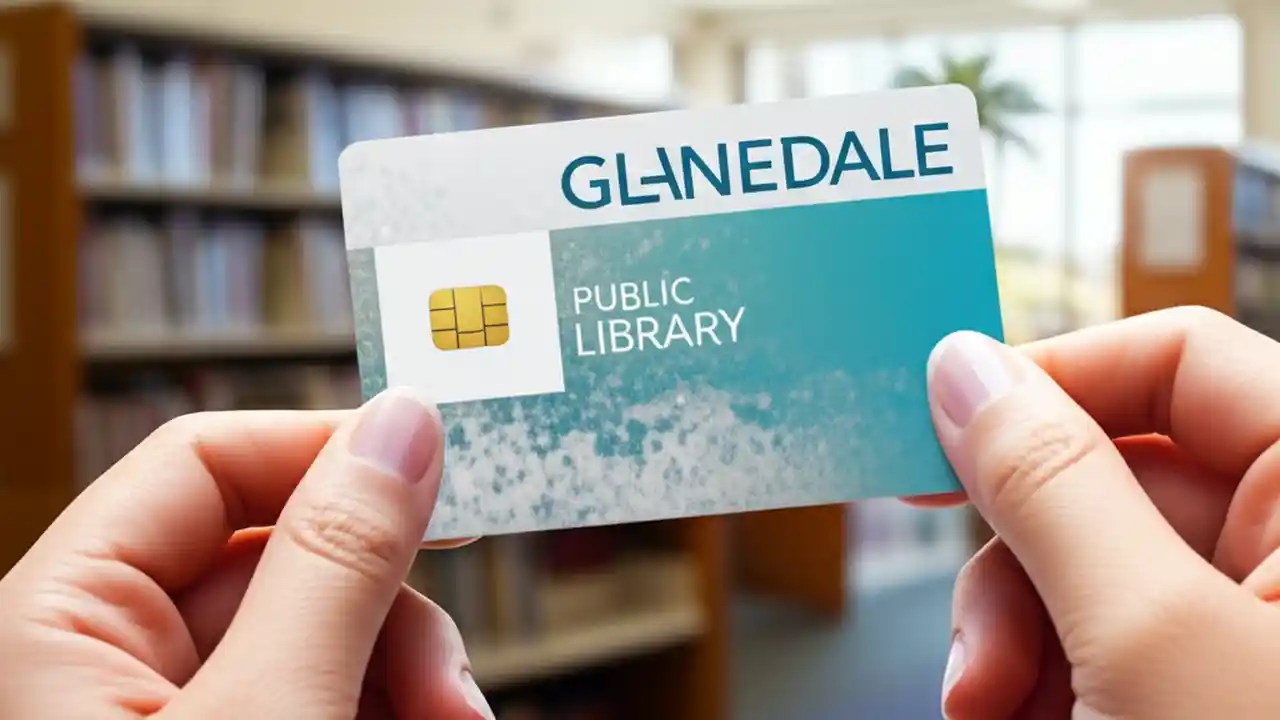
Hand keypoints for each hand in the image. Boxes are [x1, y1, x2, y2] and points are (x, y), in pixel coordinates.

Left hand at [0, 389, 493, 718]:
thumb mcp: (269, 714)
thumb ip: (336, 564)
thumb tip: (406, 422)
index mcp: (61, 619)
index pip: (205, 460)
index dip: (330, 450)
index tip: (445, 470)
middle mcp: (109, 656)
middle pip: (289, 558)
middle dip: (393, 617)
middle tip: (452, 690)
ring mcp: (173, 710)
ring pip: (326, 632)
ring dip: (410, 675)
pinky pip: (328, 691)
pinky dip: (391, 708)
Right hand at [926, 308, 1279, 718]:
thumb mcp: (1146, 637)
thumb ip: (1050, 484)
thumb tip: (962, 369)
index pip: (1179, 358)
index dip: (1049, 381)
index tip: (937, 431)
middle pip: (1103, 480)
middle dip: (1014, 566)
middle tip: (978, 646)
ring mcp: (1247, 624)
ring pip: (1078, 567)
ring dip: (1009, 639)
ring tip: (991, 708)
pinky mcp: (1198, 682)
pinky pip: (1090, 640)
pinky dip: (1036, 681)